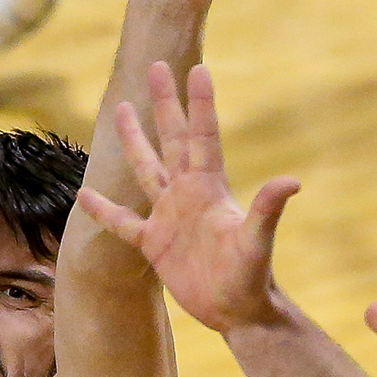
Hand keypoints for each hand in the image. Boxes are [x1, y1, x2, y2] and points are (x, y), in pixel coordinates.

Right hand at [77, 63, 300, 331]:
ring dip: (134, 140)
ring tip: (122, 108)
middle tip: (156, 65)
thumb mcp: (257, 242)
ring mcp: (168, 215)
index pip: (202, 136)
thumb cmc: (252, 276)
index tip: (197, 68)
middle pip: (172, 138)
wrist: (237, 311)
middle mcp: (187, 193)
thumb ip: (267, 210)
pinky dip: (104, 210)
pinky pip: (122, 222)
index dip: (200, 103)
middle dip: (165, 103)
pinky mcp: (154, 242)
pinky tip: (85, 194)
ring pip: (146, 168)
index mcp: (209, 188)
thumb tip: (291, 181)